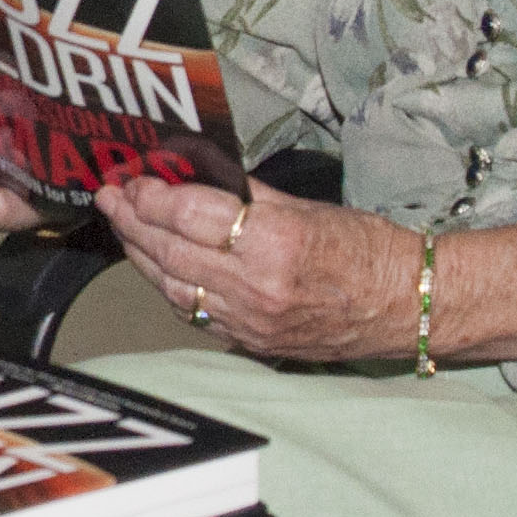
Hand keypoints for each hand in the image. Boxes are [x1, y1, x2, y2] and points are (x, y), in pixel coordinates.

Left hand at [100, 170, 411, 359]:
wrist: (407, 306)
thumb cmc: (368, 249)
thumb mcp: (308, 206)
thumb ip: (246, 193)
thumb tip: (194, 173)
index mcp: (274, 243)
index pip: (188, 216)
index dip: (150, 196)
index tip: (131, 179)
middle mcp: (256, 287)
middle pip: (169, 252)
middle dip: (131, 223)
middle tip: (110, 198)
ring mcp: (251, 322)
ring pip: (172, 288)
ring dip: (141, 256)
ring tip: (125, 228)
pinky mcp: (253, 343)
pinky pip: (194, 314)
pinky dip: (170, 287)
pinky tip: (159, 267)